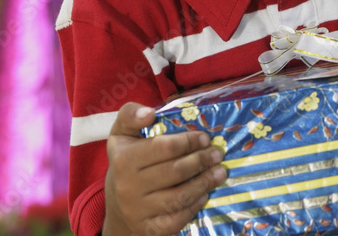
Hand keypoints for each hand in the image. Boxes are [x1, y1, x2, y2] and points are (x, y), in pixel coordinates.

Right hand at [102, 102, 227, 235]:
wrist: (117, 207)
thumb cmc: (126, 162)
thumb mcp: (122, 135)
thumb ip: (130, 115)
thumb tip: (149, 112)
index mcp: (124, 159)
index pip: (163, 148)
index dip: (188, 141)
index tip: (205, 137)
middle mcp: (128, 187)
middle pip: (175, 172)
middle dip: (201, 160)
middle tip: (218, 154)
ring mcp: (138, 211)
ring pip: (179, 197)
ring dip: (204, 183)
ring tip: (220, 172)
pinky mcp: (149, 229)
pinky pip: (176, 219)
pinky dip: (194, 207)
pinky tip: (205, 195)